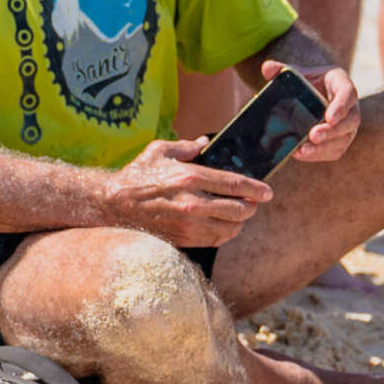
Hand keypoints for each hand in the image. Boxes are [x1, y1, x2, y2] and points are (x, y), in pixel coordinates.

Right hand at [100, 137, 272, 249]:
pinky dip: (225, 232)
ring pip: (232, 228)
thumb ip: (186, 146)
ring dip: (239, 221)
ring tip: (235, 213)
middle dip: (251, 206)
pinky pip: (218, 239)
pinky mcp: (186, 238)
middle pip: (240, 210)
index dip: (256, 189)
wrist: (116, 204)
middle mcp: (194, 203)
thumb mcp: (160, 150)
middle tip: (251, 202)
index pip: (235, 185)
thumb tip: (206, 143)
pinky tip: (221, 223)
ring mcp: (190, 224)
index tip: (267, 191)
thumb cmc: (138, 174)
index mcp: (190, 177)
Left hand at [268, 61, 360, 163]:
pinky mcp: (341, 139)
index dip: (341, 106)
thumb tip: (267, 68)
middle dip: (332, 131)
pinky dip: (320, 154)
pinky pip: (336, 150)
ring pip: (344, 138)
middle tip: (314, 136)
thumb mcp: (296, 72)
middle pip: (350, 121)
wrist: (312, 93)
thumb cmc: (307, 81)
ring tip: (305, 150)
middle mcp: (351, 106)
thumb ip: (282, 69)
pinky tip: (303, 154)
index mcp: (341, 83)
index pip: (348, 94)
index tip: (329, 117)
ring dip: (325, 146)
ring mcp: (348, 124)